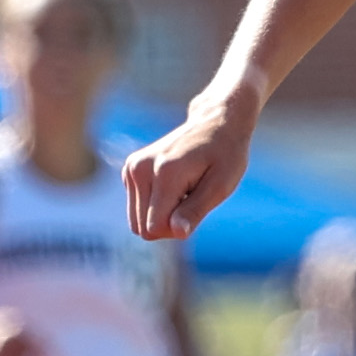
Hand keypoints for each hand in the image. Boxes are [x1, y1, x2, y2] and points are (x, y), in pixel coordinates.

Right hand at [126, 97, 256, 242]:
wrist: (216, 122)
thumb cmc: (225, 155)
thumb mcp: (221, 186)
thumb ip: (196, 210)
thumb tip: (177, 233)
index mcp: (164, 174)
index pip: (155, 228)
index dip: (177, 230)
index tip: (197, 208)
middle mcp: (140, 169)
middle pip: (142, 228)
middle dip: (168, 225)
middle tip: (192, 200)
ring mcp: (132, 168)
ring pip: (137, 222)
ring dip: (161, 215)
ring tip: (183, 191)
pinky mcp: (130, 170)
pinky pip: (137, 209)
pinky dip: (156, 204)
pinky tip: (174, 185)